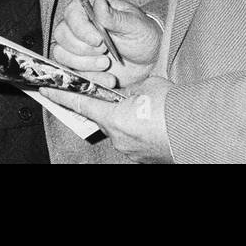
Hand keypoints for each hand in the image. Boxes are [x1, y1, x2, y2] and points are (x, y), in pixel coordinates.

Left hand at [41, 76, 173, 162]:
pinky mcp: (146, 159)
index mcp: (114, 119)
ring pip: (122, 131)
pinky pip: (137, 142)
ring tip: (151, 111)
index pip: (81, 103)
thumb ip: (131, 90)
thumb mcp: (147, 86)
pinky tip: (157, 124)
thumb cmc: (173, 106)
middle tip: (128, 98)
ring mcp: (132, 152)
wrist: (199, 131)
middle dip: (112, 108)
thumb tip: (128, 94)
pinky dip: (142, 132)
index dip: (62, 95)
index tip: (47, 88)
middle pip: (105, 119)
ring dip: (130, 120)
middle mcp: (118, 139)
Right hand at [49, 0, 161, 87]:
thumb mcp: (134, 25)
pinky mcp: (80, 66)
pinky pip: (72, 73)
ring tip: (106, 64)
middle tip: (104, 52)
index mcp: (91, 9)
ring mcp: (77, 47)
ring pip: (61, 54)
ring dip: (83, 63)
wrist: (150, 60)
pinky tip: (108, 79)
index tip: (98, 40)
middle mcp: (80, 26)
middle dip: (82, 48)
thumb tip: (99, 3)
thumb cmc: (143, 36)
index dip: (80, 29)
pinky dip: (90, 78)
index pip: (71, 13)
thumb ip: (114, 17)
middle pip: (61, 34)